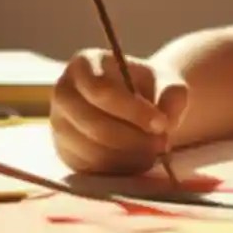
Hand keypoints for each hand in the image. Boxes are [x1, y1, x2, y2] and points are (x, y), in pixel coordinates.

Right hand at [50, 49, 189, 174]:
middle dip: (133, 138)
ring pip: (91, 149)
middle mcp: (63, 93)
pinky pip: (90, 168)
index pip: (100, 90)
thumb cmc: (147, 88)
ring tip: (154, 151)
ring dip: (129, 155)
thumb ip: (173, 96)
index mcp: (84, 64)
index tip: (161, 123)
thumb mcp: (166, 82)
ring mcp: (59, 124)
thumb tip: (166, 122)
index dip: (132, 110)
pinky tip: (140, 159)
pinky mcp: (65, 152)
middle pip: (93, 124)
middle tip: (162, 143)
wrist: (135, 105)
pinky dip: (119, 168)